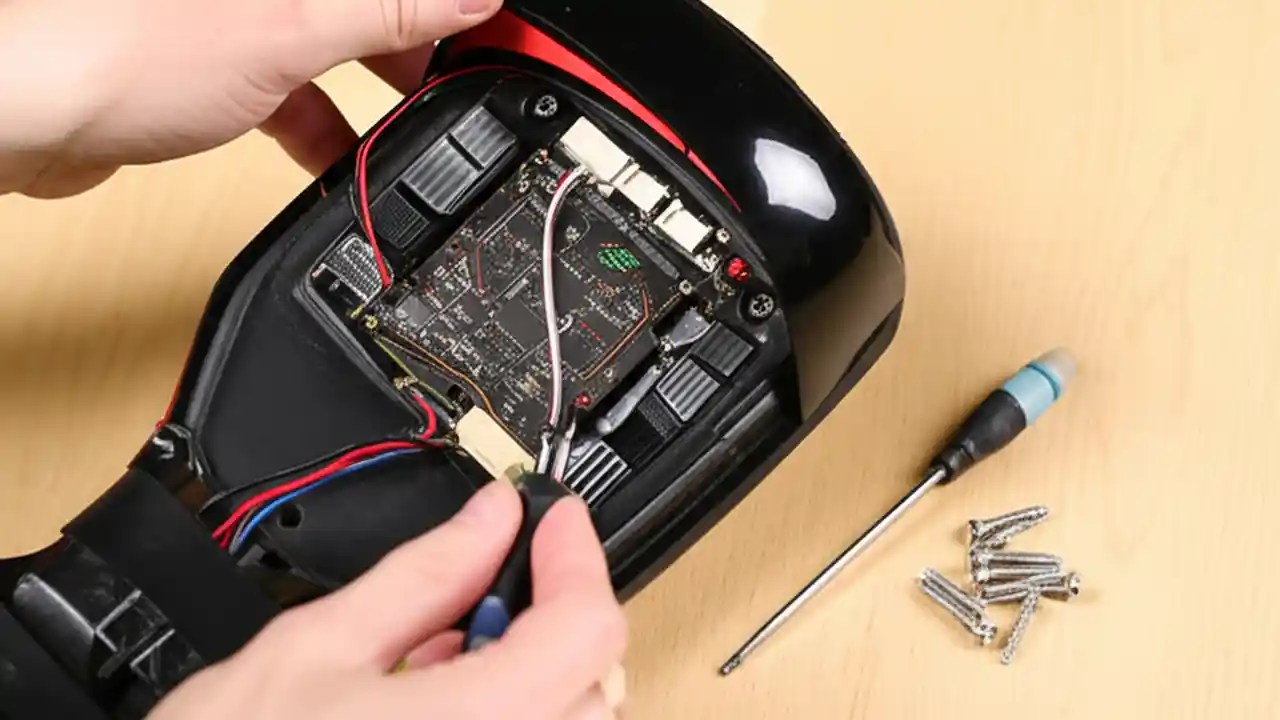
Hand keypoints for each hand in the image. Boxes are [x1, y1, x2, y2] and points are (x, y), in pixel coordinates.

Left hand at [0, 0, 502, 196]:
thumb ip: (388, 10)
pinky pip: (296, 85)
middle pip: (372, 6)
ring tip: (417, 127)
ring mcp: (243, 17)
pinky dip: (325, 122)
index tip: (497, 31)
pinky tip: (343, 157)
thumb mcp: (290, 31)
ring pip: (338, 43)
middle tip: (465, 81)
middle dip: (421, 43)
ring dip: (378, 88)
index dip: (454, 4)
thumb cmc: (124, 49)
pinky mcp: (219, 62)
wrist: (25, 115)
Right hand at [150, 480, 628, 719]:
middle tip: (496, 574)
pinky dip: (509, 714)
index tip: (552, 520)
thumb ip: (422, 574)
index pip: (584, 626)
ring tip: (445, 651)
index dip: (575, 555)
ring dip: (530, 672)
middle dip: (549, 612)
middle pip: (592, 677)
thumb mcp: (312, 648)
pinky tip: (436, 703)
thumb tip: (486, 518)